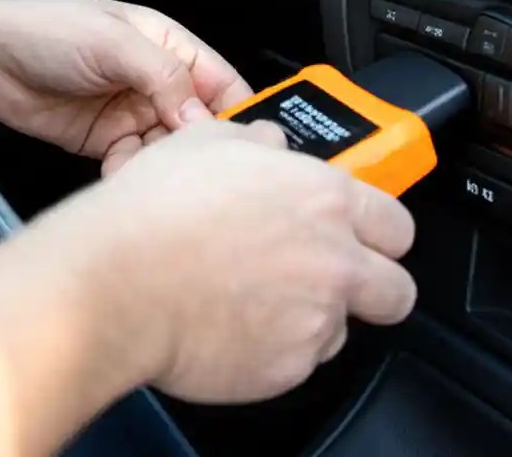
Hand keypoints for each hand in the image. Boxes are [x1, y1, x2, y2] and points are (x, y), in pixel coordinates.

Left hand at [0, 0, 252, 172]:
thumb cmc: (52, 31)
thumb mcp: (116, 44)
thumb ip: (165, 77)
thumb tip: (202, 119)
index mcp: (171, 47)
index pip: (223, 83)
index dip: (240, 113)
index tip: (248, 146)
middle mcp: (159, 83)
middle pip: (201, 123)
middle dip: (201, 147)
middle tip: (196, 168)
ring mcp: (134, 114)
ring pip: (169, 150)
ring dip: (163, 164)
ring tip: (147, 168)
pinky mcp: (109, 141)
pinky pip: (135, 163)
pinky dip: (132, 172)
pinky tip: (117, 168)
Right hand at [42, 119, 417, 403]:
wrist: (114, 282)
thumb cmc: (151, 212)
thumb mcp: (205, 143)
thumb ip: (257, 143)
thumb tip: (272, 144)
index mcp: (324, 198)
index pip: (397, 224)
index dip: (380, 235)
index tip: (363, 240)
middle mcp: (333, 259)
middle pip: (397, 290)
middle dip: (373, 289)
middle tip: (332, 284)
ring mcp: (315, 318)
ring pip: (342, 329)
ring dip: (313, 320)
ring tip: (257, 304)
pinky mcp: (287, 367)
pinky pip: (299, 364)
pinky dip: (274, 352)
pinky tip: (233, 328)